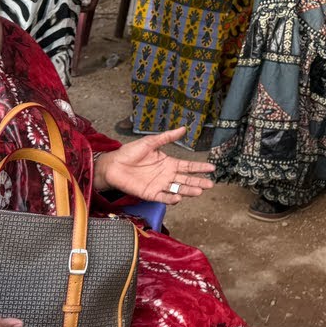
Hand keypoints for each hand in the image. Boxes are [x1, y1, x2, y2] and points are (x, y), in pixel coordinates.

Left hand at [97, 127, 215, 203]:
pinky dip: (171, 198)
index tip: (212, 168)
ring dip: (188, 191)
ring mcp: (159, 185)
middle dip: (199, 182)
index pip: (188, 166)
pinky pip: (163, 197)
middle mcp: (166, 175)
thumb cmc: (130, 152)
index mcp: (168, 163)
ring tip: (199, 191)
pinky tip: (179, 197)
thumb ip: (167, 137)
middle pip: (186, 180)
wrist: (113, 164)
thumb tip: (184, 128)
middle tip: (210, 184)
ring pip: (178, 189)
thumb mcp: (150, 142)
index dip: (200, 167)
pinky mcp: (150, 194)